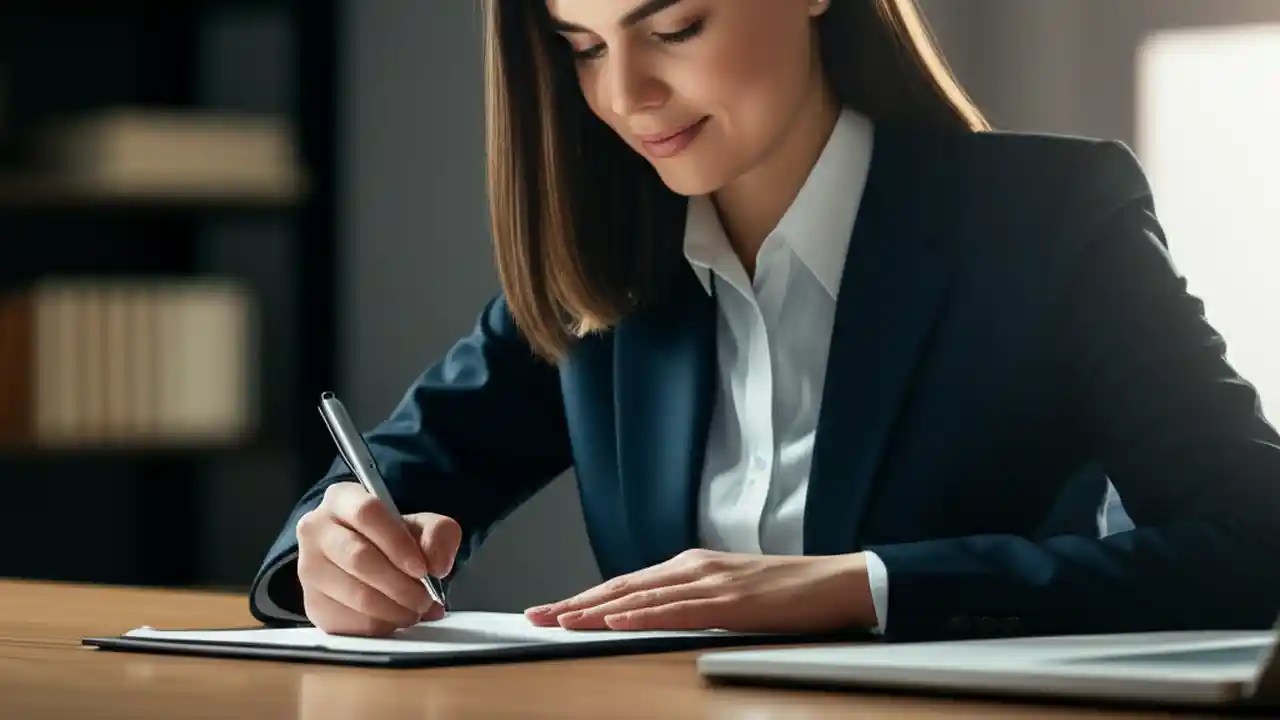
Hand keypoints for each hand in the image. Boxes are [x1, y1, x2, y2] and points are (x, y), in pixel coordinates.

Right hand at [296, 481, 461, 636]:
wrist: (363, 559)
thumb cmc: (390, 537)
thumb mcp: (422, 524)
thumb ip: (438, 534)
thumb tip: (437, 565)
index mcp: (342, 499)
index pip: (367, 513)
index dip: (397, 543)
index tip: (422, 569)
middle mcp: (316, 530)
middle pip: (359, 558)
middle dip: (400, 585)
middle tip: (425, 599)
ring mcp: (308, 569)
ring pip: (355, 595)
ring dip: (394, 610)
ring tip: (416, 611)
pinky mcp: (312, 604)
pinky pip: (349, 622)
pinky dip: (379, 626)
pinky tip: (394, 620)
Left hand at [524, 549, 874, 632]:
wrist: (839, 583)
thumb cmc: (789, 592)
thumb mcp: (731, 594)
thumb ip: (695, 601)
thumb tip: (658, 617)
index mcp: (692, 566)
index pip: (626, 584)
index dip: (585, 597)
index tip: (553, 610)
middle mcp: (693, 567)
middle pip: (621, 586)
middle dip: (575, 602)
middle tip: (535, 616)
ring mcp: (710, 582)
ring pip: (639, 597)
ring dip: (595, 610)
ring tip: (560, 621)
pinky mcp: (729, 602)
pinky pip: (676, 610)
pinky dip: (640, 614)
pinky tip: (614, 619)